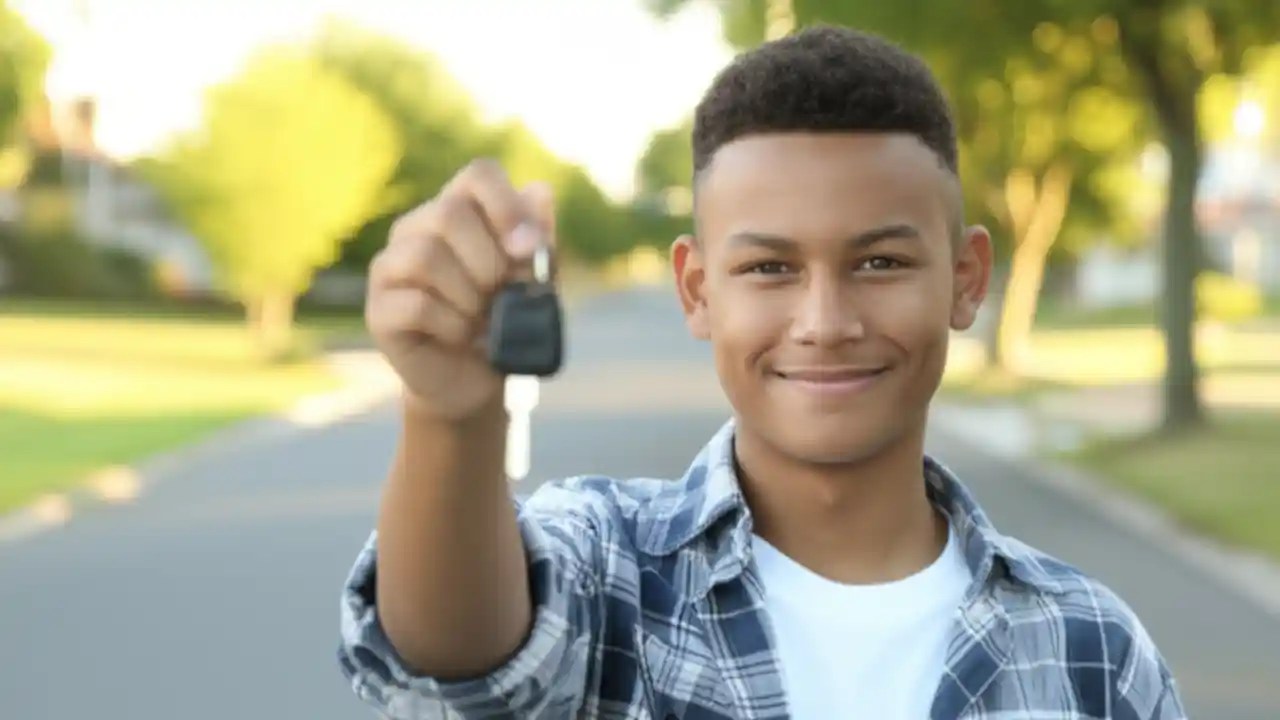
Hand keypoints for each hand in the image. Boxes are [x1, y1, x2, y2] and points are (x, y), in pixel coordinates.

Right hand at [365, 159, 554, 420]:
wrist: (475, 379)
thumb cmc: (505, 319)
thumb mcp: (536, 280)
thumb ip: (540, 240)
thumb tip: (541, 190)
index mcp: (458, 209)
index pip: (478, 175)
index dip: (506, 206)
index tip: (529, 248)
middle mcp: (416, 228)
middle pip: (449, 213)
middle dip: (488, 261)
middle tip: (500, 294)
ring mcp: (390, 267)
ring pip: (425, 255)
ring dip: (468, 295)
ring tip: (480, 317)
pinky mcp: (379, 310)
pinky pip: (415, 304)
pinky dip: (451, 324)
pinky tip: (461, 335)